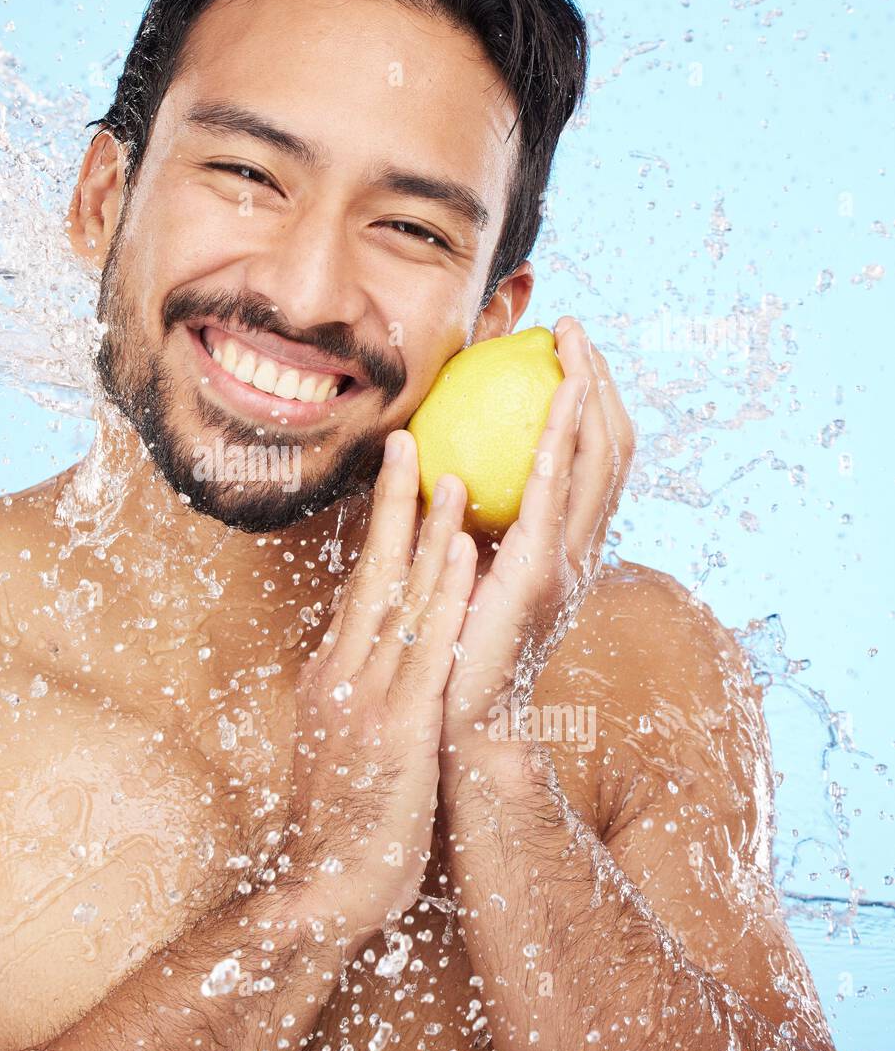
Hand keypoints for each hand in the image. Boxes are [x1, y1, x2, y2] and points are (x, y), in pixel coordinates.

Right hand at [282, 428, 476, 946]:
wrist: (318, 891)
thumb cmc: (341, 823)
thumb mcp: (339, 742)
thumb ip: (354, 693)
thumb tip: (368, 661)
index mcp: (331, 674)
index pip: (358, 588)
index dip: (378, 531)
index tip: (396, 481)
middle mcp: (342, 673)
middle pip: (369, 574)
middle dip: (389, 506)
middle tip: (406, 442)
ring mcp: (365, 698)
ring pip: (398, 601)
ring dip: (422, 533)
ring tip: (444, 472)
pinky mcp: (394, 729)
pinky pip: (426, 651)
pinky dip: (444, 596)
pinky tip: (464, 554)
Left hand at [440, 316, 634, 799]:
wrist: (464, 723)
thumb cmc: (456, 649)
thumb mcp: (469, 574)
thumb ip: (472, 525)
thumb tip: (445, 468)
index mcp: (562, 548)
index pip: (588, 461)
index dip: (586, 403)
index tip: (566, 352)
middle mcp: (576, 549)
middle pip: (605, 449)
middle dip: (596, 381)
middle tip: (573, 328)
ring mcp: (565, 562)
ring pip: (593, 461)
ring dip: (587, 394)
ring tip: (572, 341)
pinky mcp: (537, 574)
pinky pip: (553, 494)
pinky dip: (563, 440)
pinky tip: (558, 397)